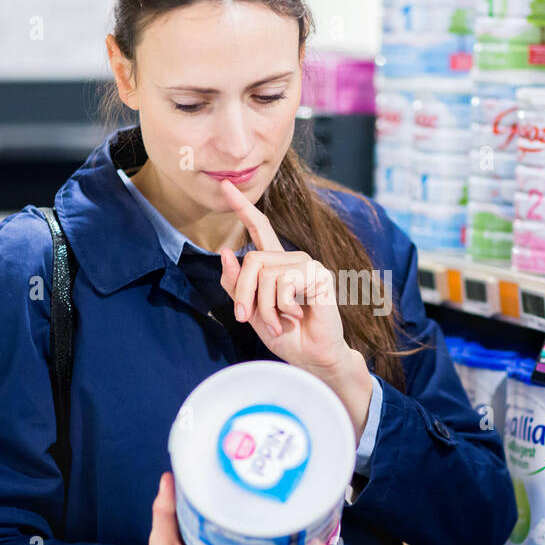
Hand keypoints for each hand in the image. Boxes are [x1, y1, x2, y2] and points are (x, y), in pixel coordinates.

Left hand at [217, 180, 373, 435]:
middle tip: (250, 319)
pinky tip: (297, 317)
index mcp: (276, 265)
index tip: (225, 186)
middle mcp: (293, 260)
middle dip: (243, 294)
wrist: (311, 358)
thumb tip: (226, 252)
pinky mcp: (320, 275)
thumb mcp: (251, 311)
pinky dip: (282, 307)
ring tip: (279, 323)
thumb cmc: (285, 337)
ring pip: (265, 274)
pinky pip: (284, 284)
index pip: (258, 229)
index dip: (242, 208)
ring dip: (265, 307)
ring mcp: (308, 265)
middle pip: (252, 260)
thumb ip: (237, 284)